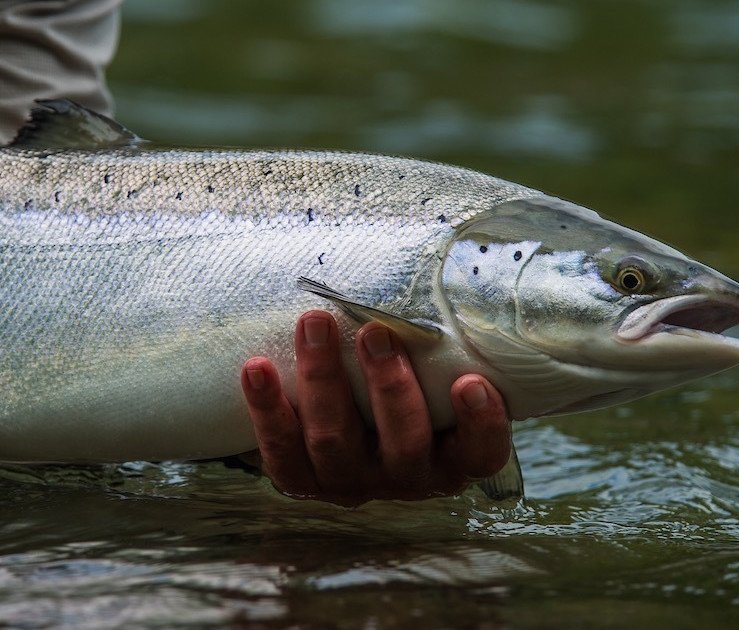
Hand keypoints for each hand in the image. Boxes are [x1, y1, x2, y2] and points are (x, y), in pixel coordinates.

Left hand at [240, 310, 510, 505]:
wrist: (350, 427)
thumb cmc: (410, 379)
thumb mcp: (437, 367)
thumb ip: (444, 337)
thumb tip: (444, 247)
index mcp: (453, 458)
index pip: (481, 452)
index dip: (481, 424)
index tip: (470, 382)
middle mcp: (407, 478)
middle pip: (403, 444)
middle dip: (388, 387)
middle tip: (375, 332)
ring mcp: (353, 483)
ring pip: (335, 443)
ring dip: (324, 380)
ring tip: (314, 323)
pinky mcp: (303, 482)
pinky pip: (280, 454)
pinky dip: (268, 410)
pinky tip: (256, 369)